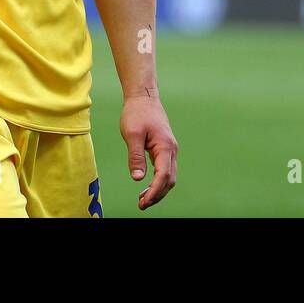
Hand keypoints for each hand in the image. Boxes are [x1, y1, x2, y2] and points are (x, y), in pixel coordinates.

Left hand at [120, 91, 177, 210]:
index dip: (155, 191)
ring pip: (169, 176)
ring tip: (143, 199)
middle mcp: (171, 150)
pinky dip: (158, 181)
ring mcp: (170, 149)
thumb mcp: (132, 134)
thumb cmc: (137, 113)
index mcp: (165, 147)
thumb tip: (138, 179)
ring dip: (158, 190)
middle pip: (170, 179)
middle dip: (158, 195)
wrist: (143, 97)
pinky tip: (147, 186)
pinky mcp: (165, 148)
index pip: (163, 176)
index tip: (143, 202)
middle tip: (141, 205)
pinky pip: (165, 169)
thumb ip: (135, 157)